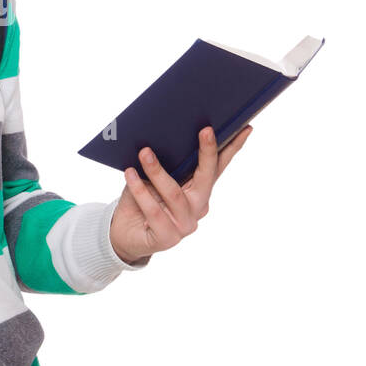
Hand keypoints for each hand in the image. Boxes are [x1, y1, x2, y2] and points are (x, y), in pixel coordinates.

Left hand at [109, 125, 252, 264]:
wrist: (122, 233)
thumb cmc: (141, 199)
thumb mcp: (155, 178)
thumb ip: (168, 164)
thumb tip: (166, 134)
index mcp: (199, 191)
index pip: (218, 167)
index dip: (232, 148)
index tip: (243, 128)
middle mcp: (198, 208)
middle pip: (206, 178)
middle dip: (207, 152)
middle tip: (205, 130)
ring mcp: (185, 225)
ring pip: (174, 193)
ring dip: (157, 170)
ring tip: (144, 152)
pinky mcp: (167, 238)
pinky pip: (153, 210)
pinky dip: (140, 190)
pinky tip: (130, 174)